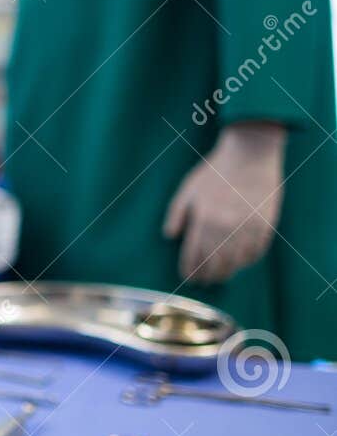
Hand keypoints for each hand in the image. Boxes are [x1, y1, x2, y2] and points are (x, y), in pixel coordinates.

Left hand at [163, 124, 285, 284]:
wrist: (251, 154)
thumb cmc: (215, 171)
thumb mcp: (188, 188)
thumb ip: (176, 213)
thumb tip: (169, 236)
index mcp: (204, 220)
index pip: (194, 256)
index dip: (189, 270)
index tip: (187, 277)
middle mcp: (225, 228)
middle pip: (214, 264)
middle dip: (207, 276)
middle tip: (203, 281)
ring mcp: (247, 228)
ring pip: (236, 263)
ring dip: (226, 272)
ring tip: (220, 275)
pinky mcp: (265, 226)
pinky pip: (256, 253)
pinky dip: (247, 261)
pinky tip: (240, 262)